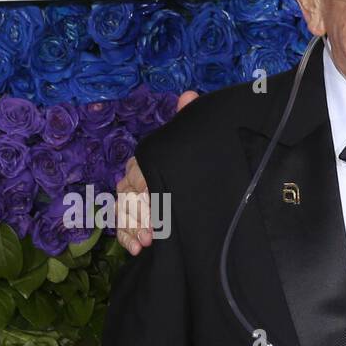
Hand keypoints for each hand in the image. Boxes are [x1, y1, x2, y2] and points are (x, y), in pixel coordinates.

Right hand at [115, 89, 198, 253]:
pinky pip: (124, 226)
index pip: (137, 175)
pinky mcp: (142, 218)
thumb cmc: (201, 161)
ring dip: (131, 228)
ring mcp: (140, 199)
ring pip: (124, 212)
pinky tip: (136, 250)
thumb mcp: (197, 143)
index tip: (153, 208)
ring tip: (144, 243)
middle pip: (128, 197)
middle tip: (151, 233)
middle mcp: (141, 177)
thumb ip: (189, 120)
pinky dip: (127, 238)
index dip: (142, 192)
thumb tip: (189, 95)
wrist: (221, 187)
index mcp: (151, 160)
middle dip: (137, 215)